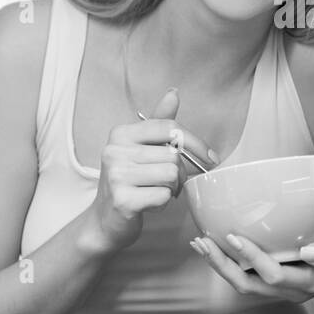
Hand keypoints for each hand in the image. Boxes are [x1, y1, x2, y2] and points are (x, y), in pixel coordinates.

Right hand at [90, 89, 216, 249]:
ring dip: (171, 188)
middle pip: (173, 155)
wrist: (104, 221)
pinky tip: (148, 204)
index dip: (195, 142)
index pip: (169, 127)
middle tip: (166, 183)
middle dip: (179, 173)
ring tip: (155, 191)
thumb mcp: (140, 148)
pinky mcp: (123, 200)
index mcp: (121, 134)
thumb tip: (173, 92)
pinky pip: (164, 196)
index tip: (210, 157)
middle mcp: (115, 151)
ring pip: (171, 175)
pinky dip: (163, 203)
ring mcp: (117, 176)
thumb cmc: (127, 183)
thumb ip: (158, 122)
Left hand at [191, 230, 313, 301]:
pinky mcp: (281, 277)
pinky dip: (231, 261)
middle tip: (202, 242)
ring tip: (201, 243)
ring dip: (221, 264)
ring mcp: (285, 287)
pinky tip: (220, 244)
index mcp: (309, 284)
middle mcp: (292, 290)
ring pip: (244, 282)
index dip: (251, 258)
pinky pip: (249, 275)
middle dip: (222, 265)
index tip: (233, 236)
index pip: (272, 275)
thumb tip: (307, 252)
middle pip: (247, 285)